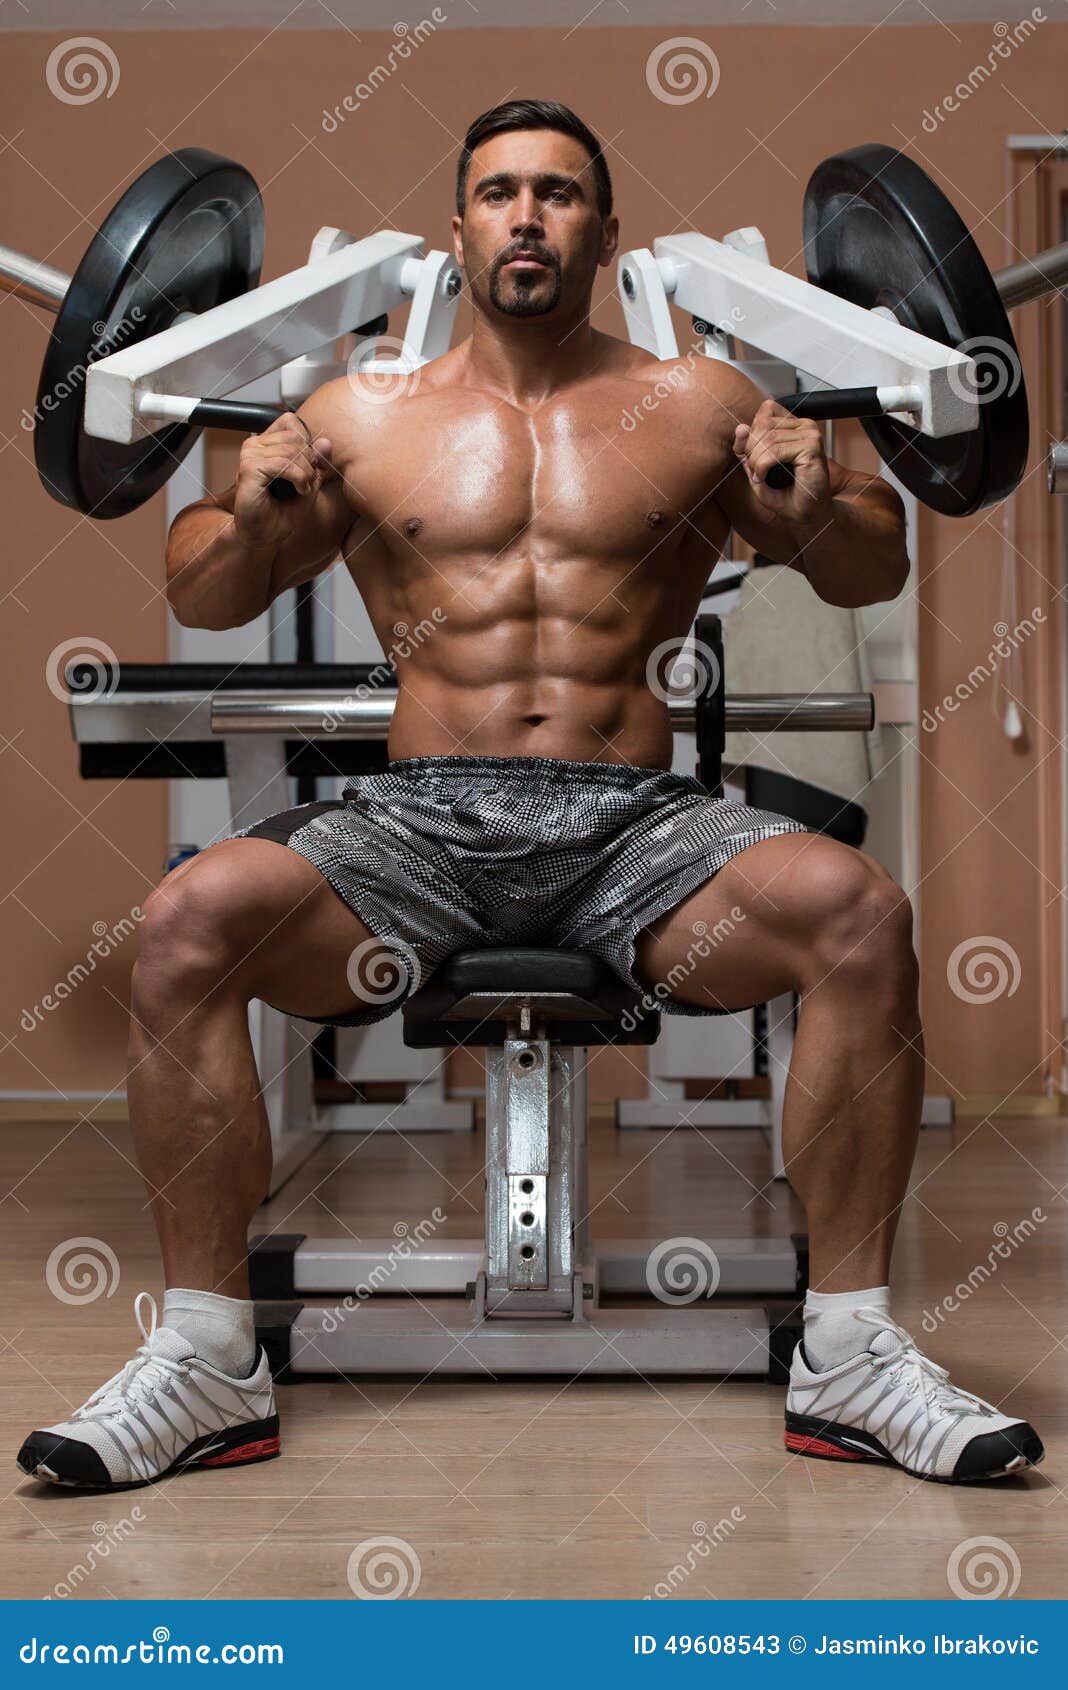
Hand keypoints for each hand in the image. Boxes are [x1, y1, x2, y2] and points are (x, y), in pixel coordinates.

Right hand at [233, 412, 332, 547]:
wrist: (264, 536)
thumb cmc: (281, 512)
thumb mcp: (308, 482)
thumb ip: (317, 462)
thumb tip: (325, 442)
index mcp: (266, 444)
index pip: (291, 422)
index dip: (307, 441)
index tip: (311, 466)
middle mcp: (255, 445)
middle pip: (296, 436)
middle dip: (309, 461)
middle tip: (305, 483)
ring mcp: (250, 455)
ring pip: (292, 449)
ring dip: (305, 473)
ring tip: (301, 489)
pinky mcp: (249, 468)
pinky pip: (284, 463)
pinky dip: (299, 478)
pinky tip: (298, 491)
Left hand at [733, 399, 831, 527]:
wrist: (806, 514)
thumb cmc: (785, 492)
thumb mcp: (756, 466)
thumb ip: (746, 447)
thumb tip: (741, 427)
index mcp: (794, 424)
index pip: (766, 410)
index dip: (752, 433)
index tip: (752, 456)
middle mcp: (805, 425)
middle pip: (763, 424)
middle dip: (751, 449)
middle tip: (755, 471)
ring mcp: (810, 435)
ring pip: (767, 438)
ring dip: (756, 461)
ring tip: (760, 476)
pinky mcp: (811, 448)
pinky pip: (775, 451)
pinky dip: (763, 467)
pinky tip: (765, 478)